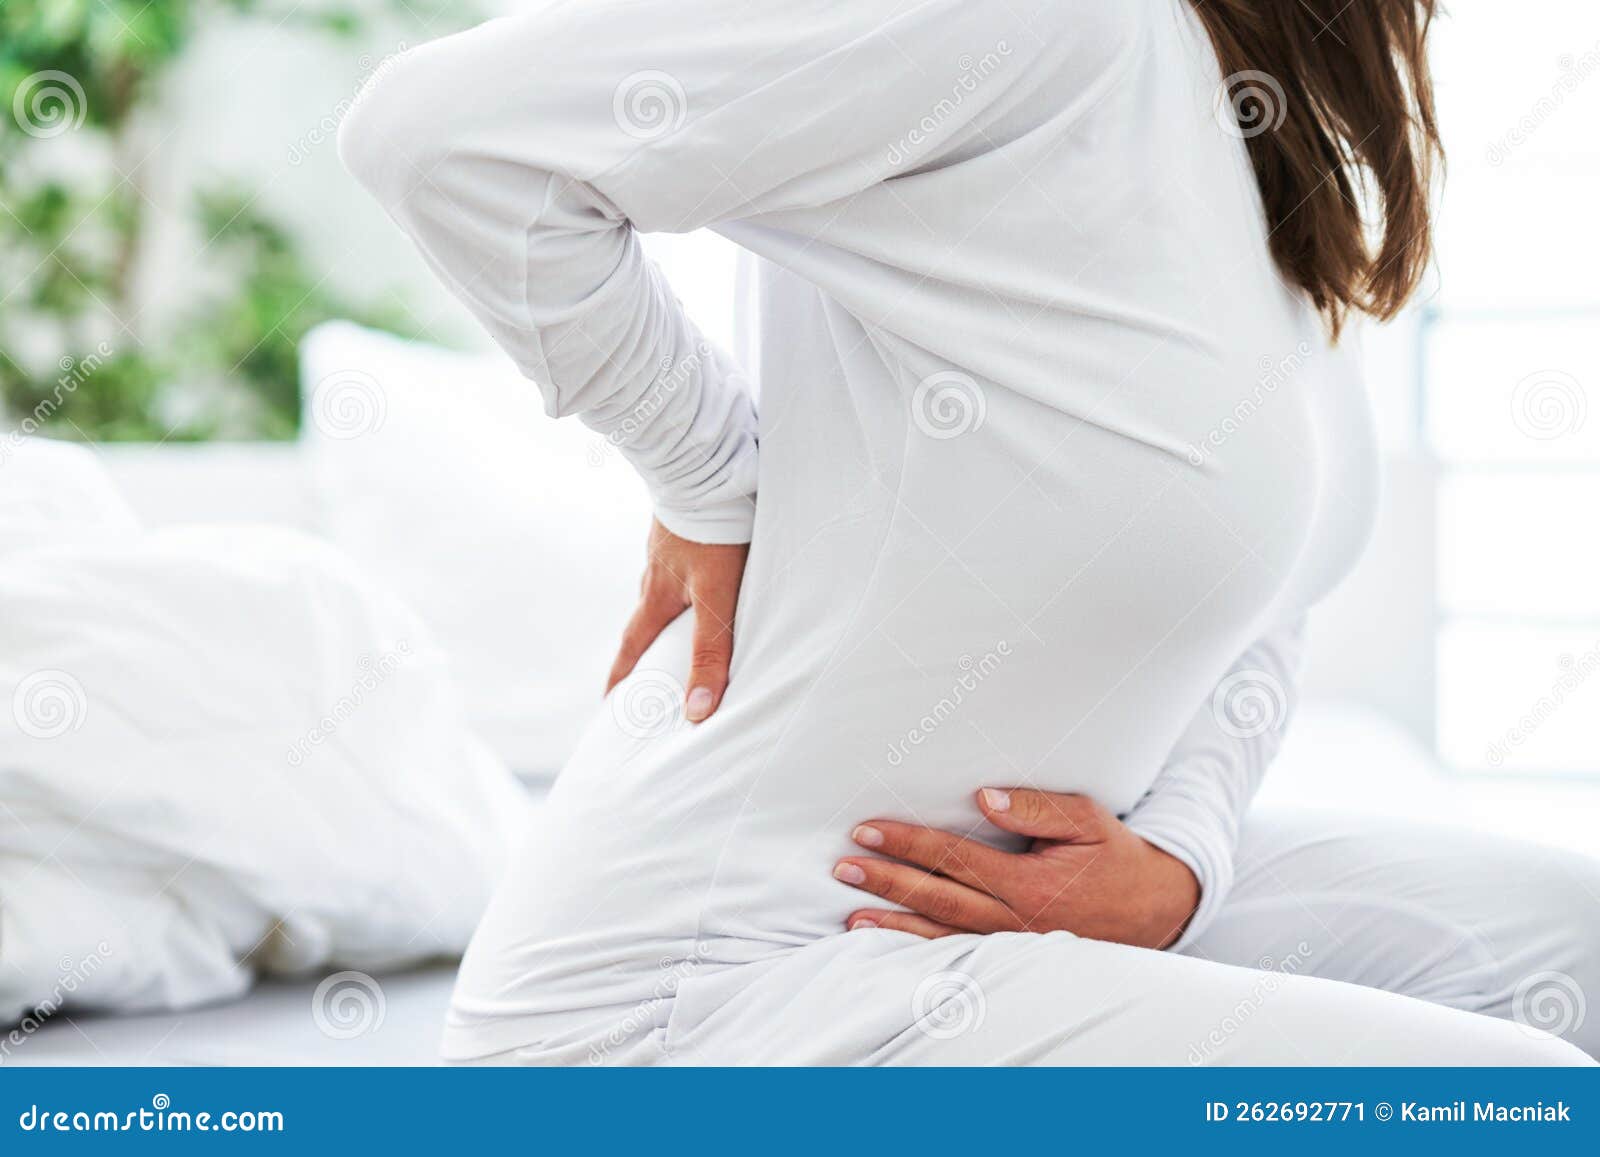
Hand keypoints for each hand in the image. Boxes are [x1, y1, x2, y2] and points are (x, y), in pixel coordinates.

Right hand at [607, 519, 748, 722]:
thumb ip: (711, 651)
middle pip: (645, 617)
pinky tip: (700, 570)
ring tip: (677, 622)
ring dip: (666, 609)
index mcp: (657, 595)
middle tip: (642, 667)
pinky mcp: (685, 521)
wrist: (707, 462)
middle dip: (643, 646)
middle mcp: (656, 571)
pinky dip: (683, 576)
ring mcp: (669, 543)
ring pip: (663, 586)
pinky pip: (680, 559)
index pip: (634, 646)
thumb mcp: (717, 597)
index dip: (623, 677)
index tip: (608, 701)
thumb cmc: (714, 530)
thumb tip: (696, 712)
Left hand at [834, 788, 1200, 948]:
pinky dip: (923, 951)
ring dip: (895, 926)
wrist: (1154, 908)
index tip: (868, 831)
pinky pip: (961, 956)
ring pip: (943, 937)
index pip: (954, 859)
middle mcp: (1015, 920)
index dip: (908, 844)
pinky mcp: (1015, 956)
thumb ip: (1037, 808)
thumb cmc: (1115, 855)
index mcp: (1028, 883)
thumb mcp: (1088, 819)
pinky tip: (892, 946)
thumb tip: (985, 799)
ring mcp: (1013, 945)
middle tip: (844, 868)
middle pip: (938, 900)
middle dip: (887, 883)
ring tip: (852, 917)